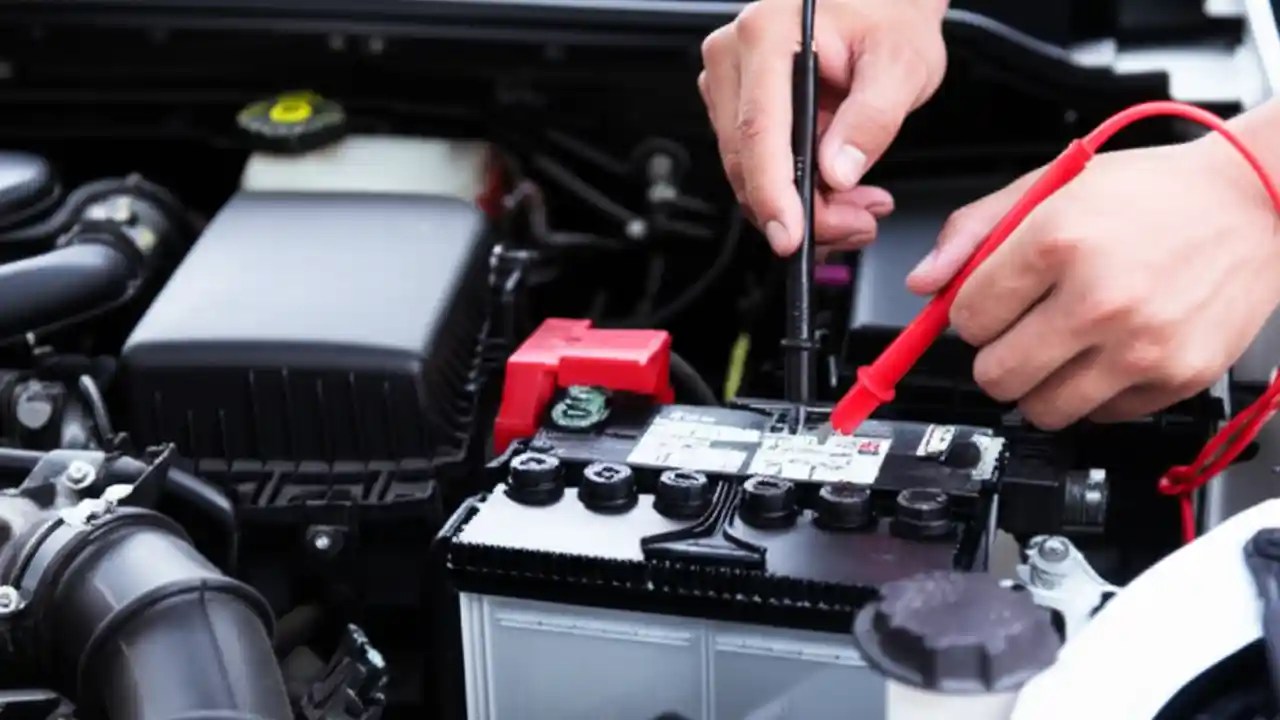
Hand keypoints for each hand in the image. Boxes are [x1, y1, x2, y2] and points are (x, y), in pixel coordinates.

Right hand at [698, 0, 947, 254]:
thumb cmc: (890, 17)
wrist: (881, 2)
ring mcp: (728, 80)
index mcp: (767, 35)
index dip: (772, 192)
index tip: (791, 237)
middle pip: (749, 161)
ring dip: (803, 205)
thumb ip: (872, 119)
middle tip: (858, 223)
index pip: (759, 130)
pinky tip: (836, 190)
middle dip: (802, 210)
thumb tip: (837, 172)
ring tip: (860, 207)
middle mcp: (734, 55)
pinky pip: (754, 165)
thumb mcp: (903, 64)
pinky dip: (794, 191)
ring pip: (748, 173)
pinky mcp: (734, 103)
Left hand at [907, 137, 1279, 429]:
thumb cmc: (1154, 194)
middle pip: (995, 375)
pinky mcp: (1176, 377)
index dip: (970, 314)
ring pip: (1041, 410)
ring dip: (1039, 386)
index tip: (988, 307)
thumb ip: (975, 231)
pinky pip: (1100, 416)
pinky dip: (1094, 394)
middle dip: (994, 357)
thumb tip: (926, 284)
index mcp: (1058, 242)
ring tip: (1061, 348)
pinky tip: (1109, 353)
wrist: (1257, 201)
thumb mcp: (1052, 185)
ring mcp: (1140, 346)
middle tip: (1018, 334)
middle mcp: (1099, 299)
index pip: (967, 318)